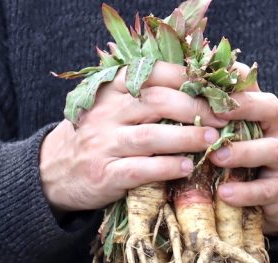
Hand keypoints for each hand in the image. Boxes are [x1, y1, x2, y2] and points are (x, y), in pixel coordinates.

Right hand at [39, 62, 227, 212]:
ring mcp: (104, 143)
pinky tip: (187, 167)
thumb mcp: (115, 107)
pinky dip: (166, 167)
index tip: (216, 86)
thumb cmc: (100, 135)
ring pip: (150, 136)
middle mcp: (107, 112)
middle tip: (223, 117)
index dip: (187, 77)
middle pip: (156, 102)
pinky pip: (140, 169)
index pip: (152, 73)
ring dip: (185, 137)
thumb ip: (148, 96)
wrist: (54, 171)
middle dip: (194, 108)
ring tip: (212, 140)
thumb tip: (202, 90)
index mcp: (112, 89)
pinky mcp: (105, 174)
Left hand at [209, 63, 277, 235]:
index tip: (204, 75)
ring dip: (243, 152)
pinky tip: (224, 193)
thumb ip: (209, 119)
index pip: (251, 84)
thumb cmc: (244, 162)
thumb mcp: (231, 137)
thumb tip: (166, 91)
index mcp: (258, 113)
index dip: (232, 76)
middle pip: (270, 107)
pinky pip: (266, 190)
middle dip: (244, 107)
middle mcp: (275, 131)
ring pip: (271, 150)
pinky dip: (245, 191)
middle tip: (216, 112)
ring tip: (216, 157)